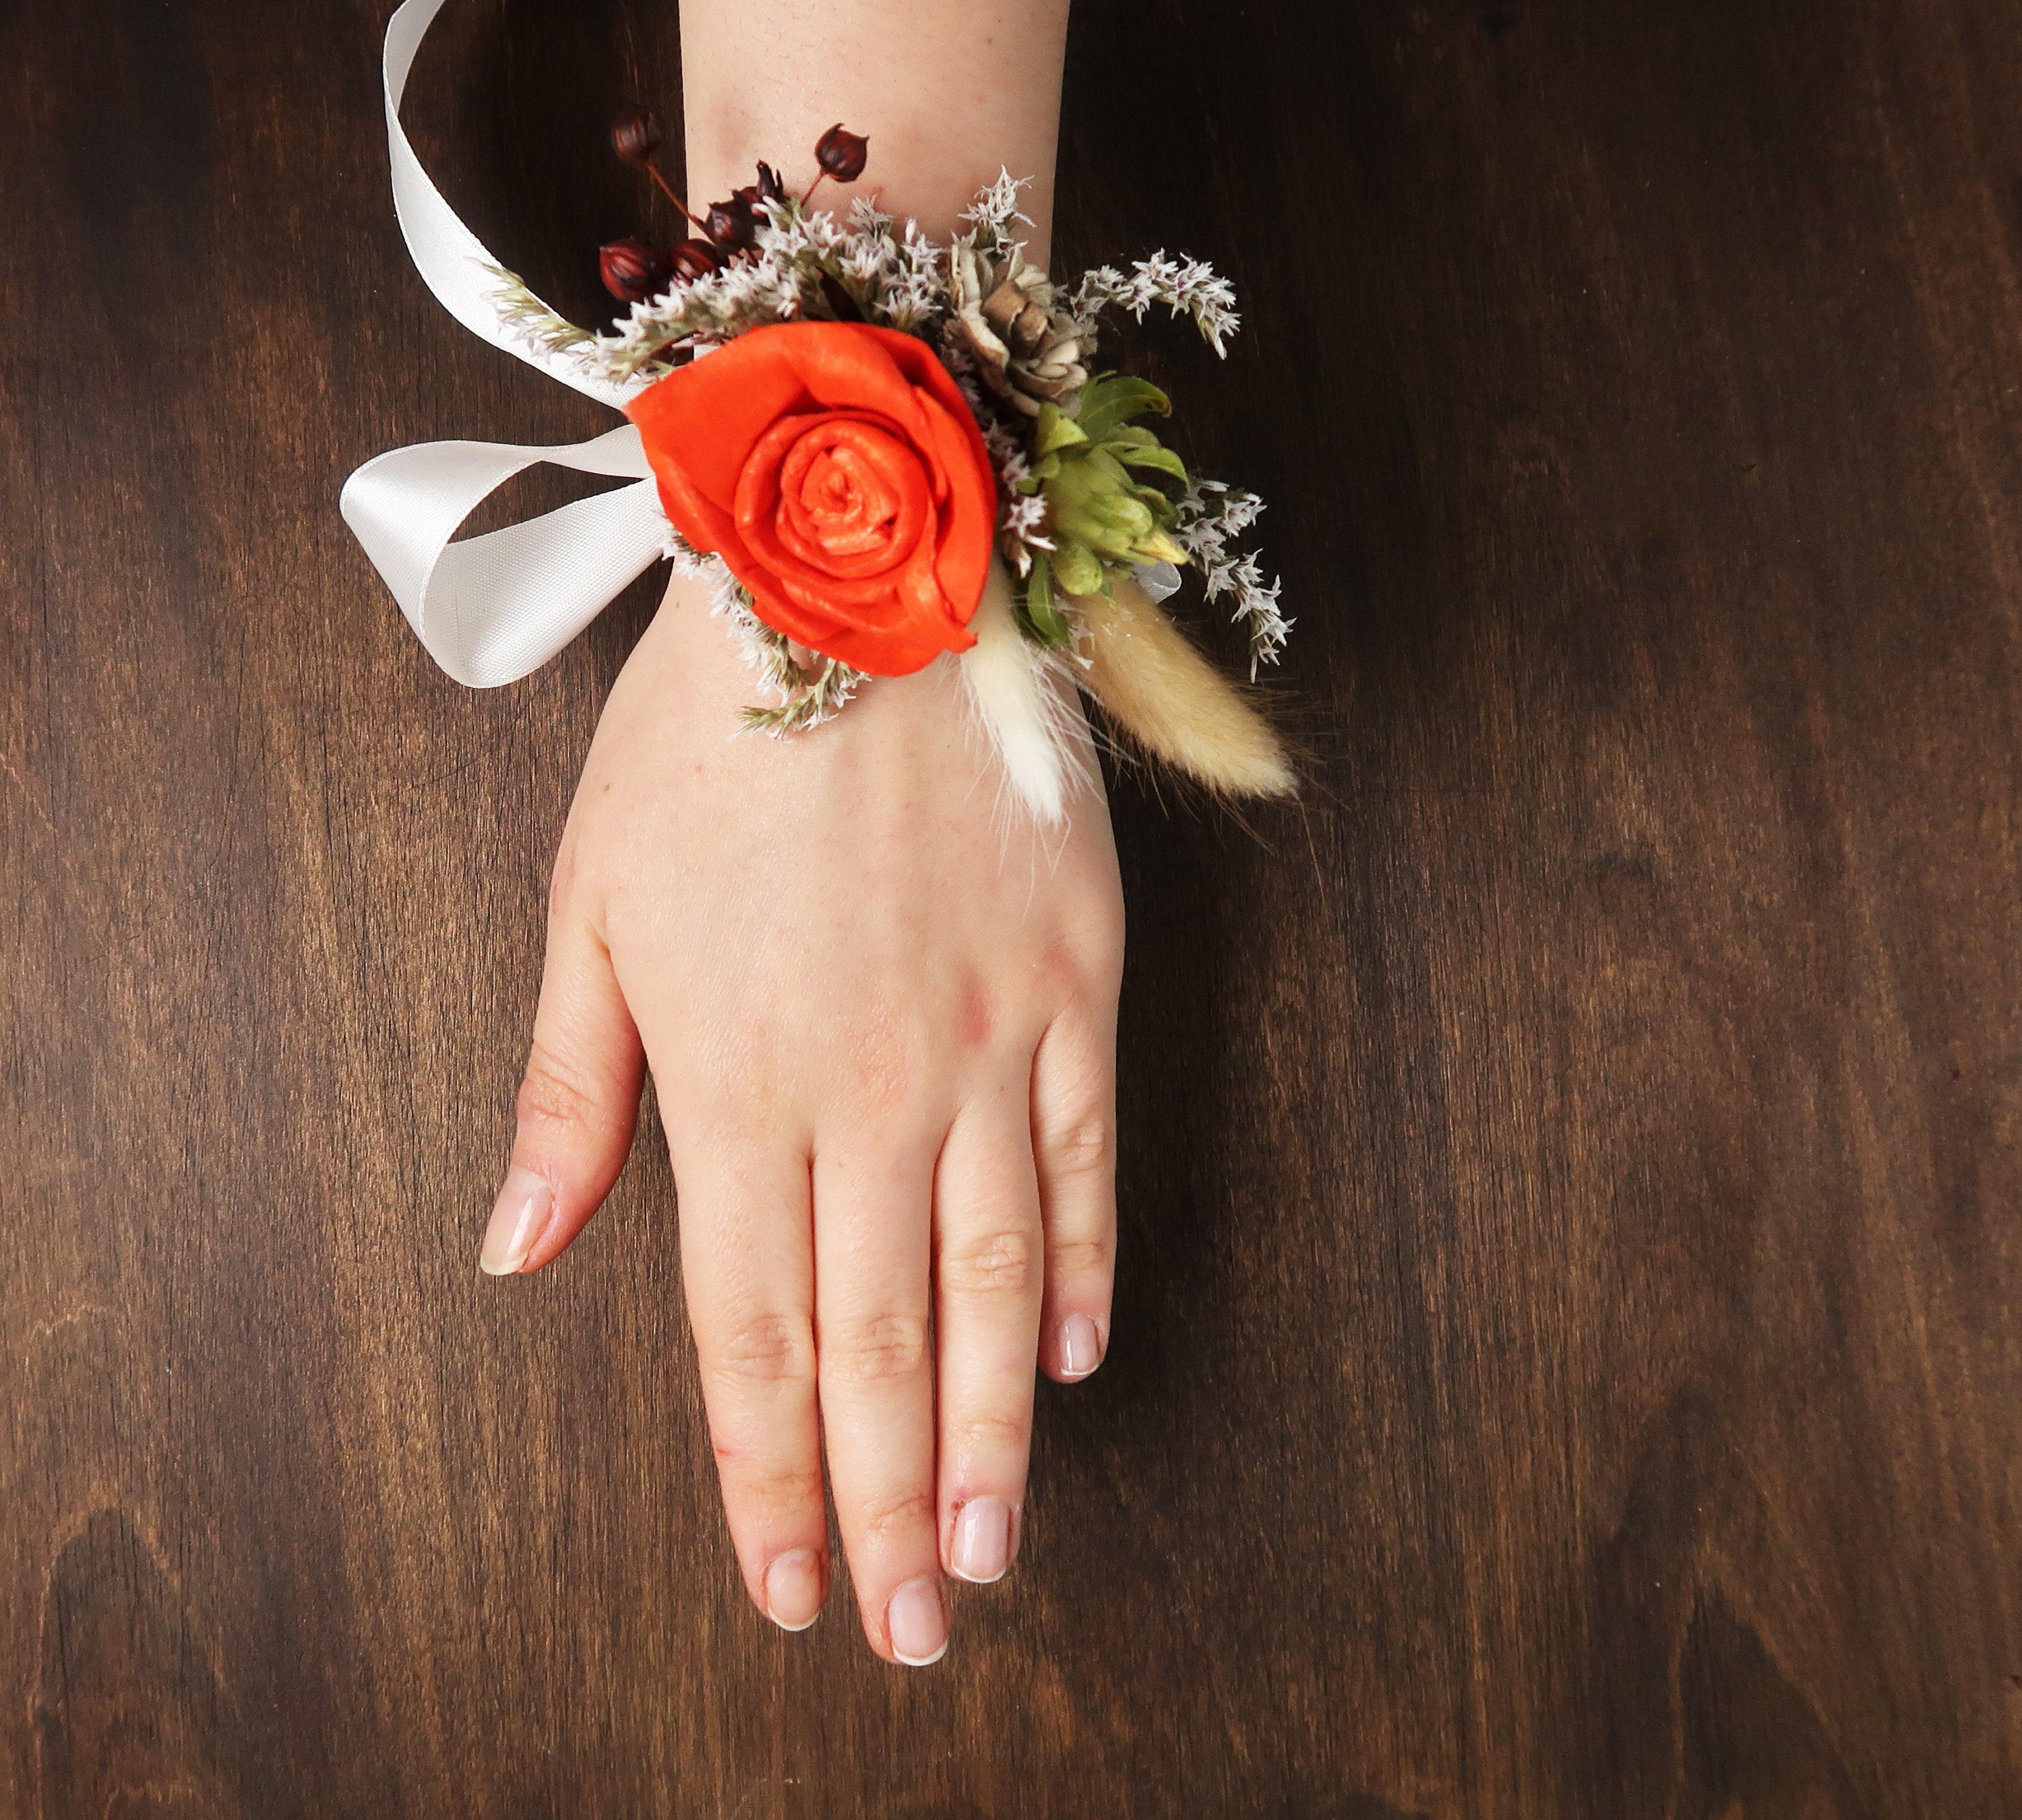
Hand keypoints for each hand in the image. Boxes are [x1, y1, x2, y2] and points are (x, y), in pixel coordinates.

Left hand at [479, 570, 1124, 1664]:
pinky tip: (1072, 1357)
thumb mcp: (588, 904)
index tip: (784, 1584)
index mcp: (735, 1078)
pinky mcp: (1075, 976)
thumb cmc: (703, 740)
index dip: (765, 1473)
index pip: (750, 1329)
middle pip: (877, 1337)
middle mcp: (868, 1085)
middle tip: (914, 1626)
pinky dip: (1083, 1265)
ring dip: (990, 1429)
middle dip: (885, 1501)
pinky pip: (1087, 1152)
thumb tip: (519, 1250)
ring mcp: (986, 1036)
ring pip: (994, 1276)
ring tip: (993, 1546)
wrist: (857, 576)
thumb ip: (567, 1093)